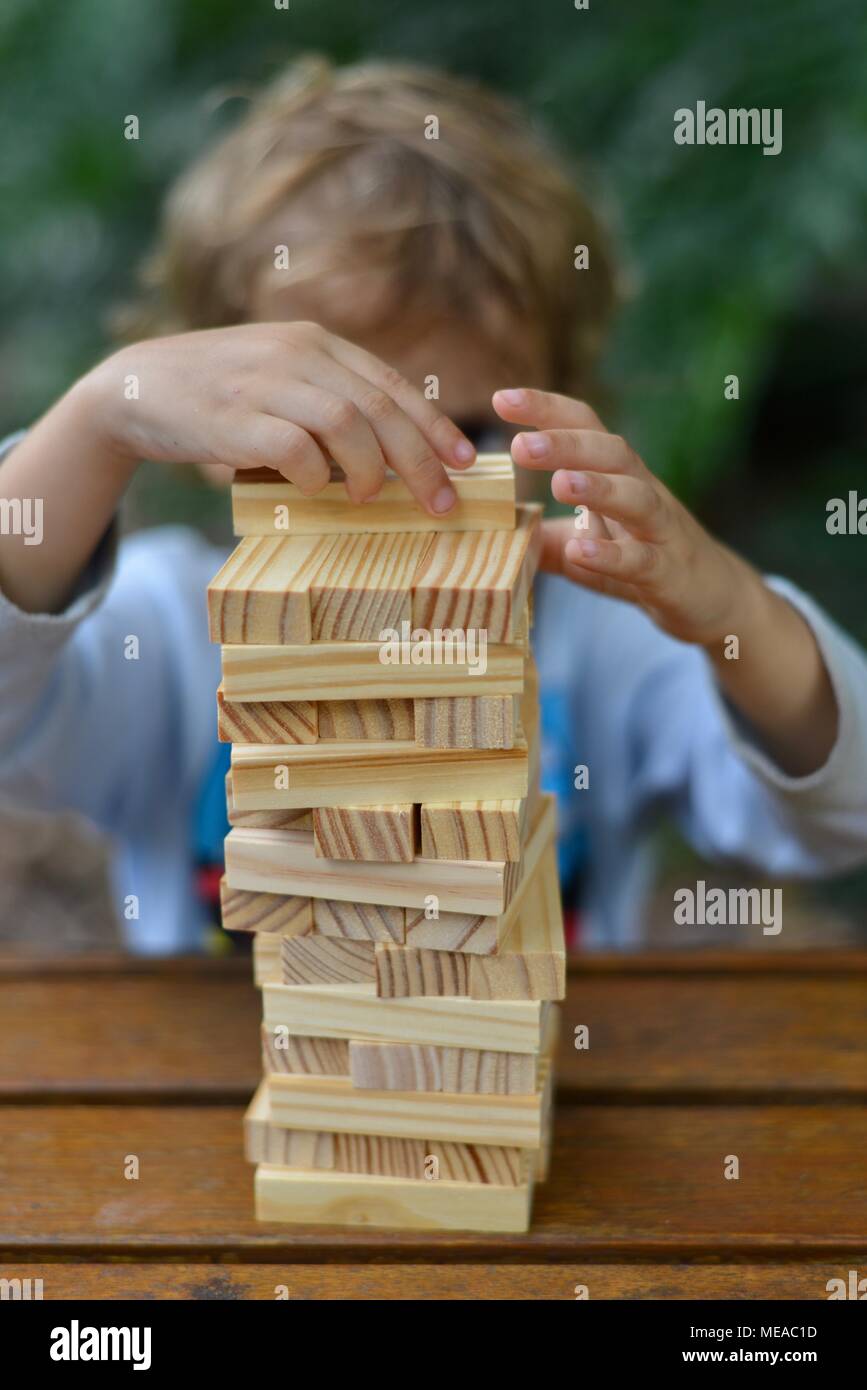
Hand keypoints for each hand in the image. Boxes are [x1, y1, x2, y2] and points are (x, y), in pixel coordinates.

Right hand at [86, 321, 475, 515]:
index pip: (390, 385)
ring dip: (370, 469)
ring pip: (347, 424)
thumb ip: (327, 400)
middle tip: (440, 502)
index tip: (464, 463)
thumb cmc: (219, 395)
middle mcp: (296, 354)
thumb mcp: (278, 379)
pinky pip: (296, 448)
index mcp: (314, 343)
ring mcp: (264, 382)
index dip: (433, 426)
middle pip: (380, 408)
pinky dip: (315, 475)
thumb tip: (391, 453)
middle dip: (419, 459)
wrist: (135, 387)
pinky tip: (316, 490)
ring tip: (370, 498)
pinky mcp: (234, 417)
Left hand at [493, 387, 752, 646]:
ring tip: (559, 484)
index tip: (500, 399)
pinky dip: (612, 555)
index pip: (585, 428)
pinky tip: (580, 550)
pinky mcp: (670, 572)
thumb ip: (545, 540)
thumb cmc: (646, 561)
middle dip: (566, 444)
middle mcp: (644, 492)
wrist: (713, 597)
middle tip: (520, 445)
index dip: (547, 409)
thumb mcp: (589, 546)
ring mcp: (662, 531)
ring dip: (597, 487)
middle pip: (611, 453)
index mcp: (620, 476)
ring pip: (636, 498)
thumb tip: (493, 534)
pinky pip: (643, 560)